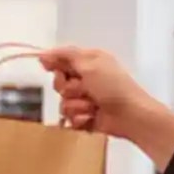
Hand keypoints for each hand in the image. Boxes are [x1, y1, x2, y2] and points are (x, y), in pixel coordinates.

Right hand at [37, 46, 157, 136]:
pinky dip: (80, 118)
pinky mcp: (84, 116)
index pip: (61, 60)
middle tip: (83, 89)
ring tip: (92, 106)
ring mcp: (85, 99)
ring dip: (76, 105)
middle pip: (58, 83)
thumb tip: (43, 54)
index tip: (47, 67)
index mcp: (89, 62)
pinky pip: (69, 118)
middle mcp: (86, 79)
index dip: (53, 63)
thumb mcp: (90, 64)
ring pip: (62, 103)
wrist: (130, 115)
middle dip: (68, 88)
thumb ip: (66, 56)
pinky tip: (91, 117)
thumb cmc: (113, 86)